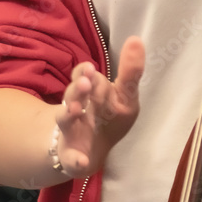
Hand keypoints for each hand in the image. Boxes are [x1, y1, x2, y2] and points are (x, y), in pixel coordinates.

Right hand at [54, 35, 144, 177]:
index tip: (89, 68)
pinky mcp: (72, 156)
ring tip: (75, 110)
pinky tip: (80, 162)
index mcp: (89, 91)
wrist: (91, 150)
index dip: (84, 72)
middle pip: (72, 95)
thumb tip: (136, 39)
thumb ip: (130, 71)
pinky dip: (75, 160)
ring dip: (69, 114)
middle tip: (85, 84)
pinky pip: (71, 159)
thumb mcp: (125, 95)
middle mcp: (76, 107)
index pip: (83, 76)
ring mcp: (72, 132)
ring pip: (65, 120)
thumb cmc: (108, 116)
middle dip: (77, 89)